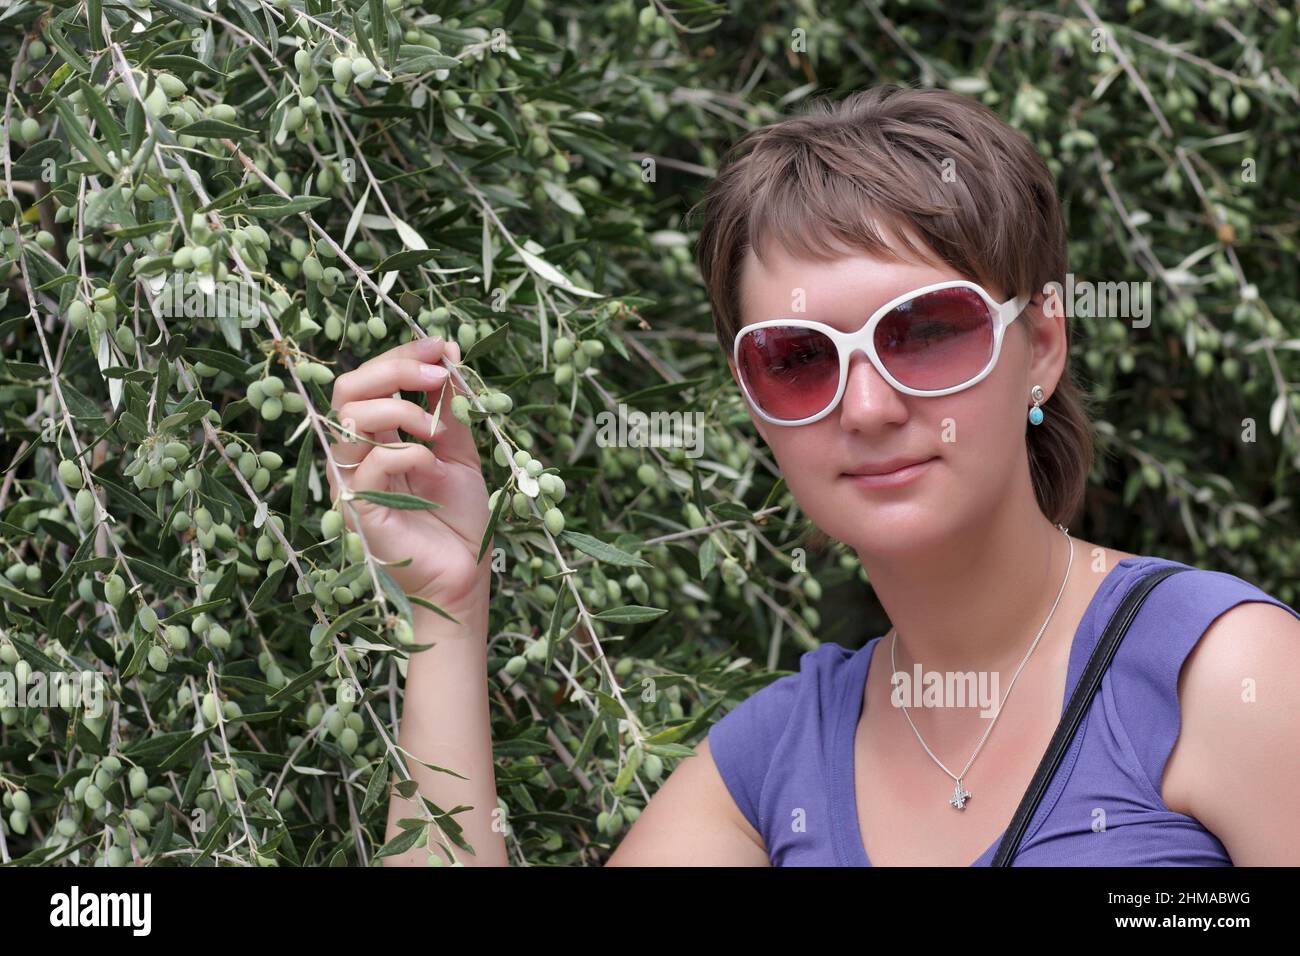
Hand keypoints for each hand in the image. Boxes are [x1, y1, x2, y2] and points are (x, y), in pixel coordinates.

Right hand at [326, 335, 491, 616]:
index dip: (403, 354)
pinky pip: (369, 464)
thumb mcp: (460, 451)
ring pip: (350, 418)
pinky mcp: (358, 510)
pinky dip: (406, 452)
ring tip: (437, 427)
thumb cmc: (458, 519)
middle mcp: (356, 455)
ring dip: (401, 408)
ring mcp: (352, 482)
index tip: (443, 346)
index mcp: (376, 437)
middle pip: (349, 388)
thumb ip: (450, 408)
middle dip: (395, 368)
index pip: (371, 379)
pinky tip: (431, 463)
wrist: (463, 576)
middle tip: (438, 373)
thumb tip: (447, 356)